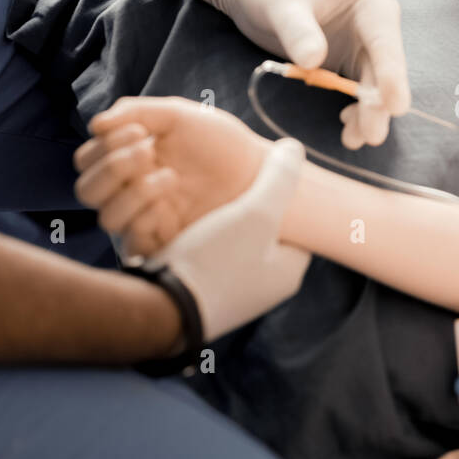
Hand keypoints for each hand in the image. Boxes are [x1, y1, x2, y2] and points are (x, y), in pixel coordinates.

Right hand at [74, 96, 271, 255]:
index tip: (141, 132)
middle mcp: (130, 190)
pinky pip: (134, 242)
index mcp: (128, 159)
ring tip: (170, 176)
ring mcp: (146, 217)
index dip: (104, 145)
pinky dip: (145, 219)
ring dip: (131, 193)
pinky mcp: (165, 240)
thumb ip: (137, 112)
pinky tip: (169, 204)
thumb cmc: (220, 143)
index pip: (87, 159)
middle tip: (149, 151)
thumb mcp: (178, 116)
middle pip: (86, 190)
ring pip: (106, 218)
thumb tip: (95, 125)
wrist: (259, 172)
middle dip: (112, 167)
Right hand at [74, 97, 311, 342]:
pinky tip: (175, 221)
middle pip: (258, 231)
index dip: (280, 195)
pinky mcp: (197, 297)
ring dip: (209, 219)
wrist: (162, 311)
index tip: (261, 176)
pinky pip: (199, 255)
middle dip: (239, 205)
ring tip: (195, 199)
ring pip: (224, 241)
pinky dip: (189, 236)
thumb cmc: (216, 262)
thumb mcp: (257, 212)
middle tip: (223, 184)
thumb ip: (278, 178)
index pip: (296, 224)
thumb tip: (295, 148)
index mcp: (287, 270)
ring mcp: (229, 296)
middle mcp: (263, 287)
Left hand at [187, 0, 410, 148]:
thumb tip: (313, 61)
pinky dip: (354, 109)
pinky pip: (357, 89)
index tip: (395, 106)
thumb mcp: (279, 3)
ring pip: (374, 84)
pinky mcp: (349, 59)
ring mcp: (364, 42)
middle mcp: (376, 22)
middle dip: (379, 103)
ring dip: (368, 112)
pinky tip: (347, 128)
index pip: (386, 41)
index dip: (392, 75)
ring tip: (353, 139)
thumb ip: (297, 29)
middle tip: (372, 135)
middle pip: (385, 68)